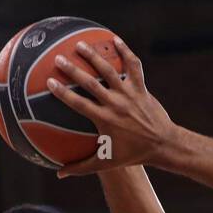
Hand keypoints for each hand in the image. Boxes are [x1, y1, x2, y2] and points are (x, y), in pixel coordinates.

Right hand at [46, 37, 176, 177]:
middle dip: (73, 70)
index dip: (63, 93)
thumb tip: (59, 174)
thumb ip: (81, 167)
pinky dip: (125, 51)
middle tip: (58, 58)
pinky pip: (133, 66)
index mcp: (104, 119)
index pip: (78, 103)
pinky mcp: (141, 88)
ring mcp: (129, 94)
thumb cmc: (133, 155)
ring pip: (110, 71)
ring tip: (80, 44)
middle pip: (91, 83)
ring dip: (94, 56)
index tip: (49, 82)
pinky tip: (114, 39)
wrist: (163, 145)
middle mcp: (115, 104)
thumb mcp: (106, 163)